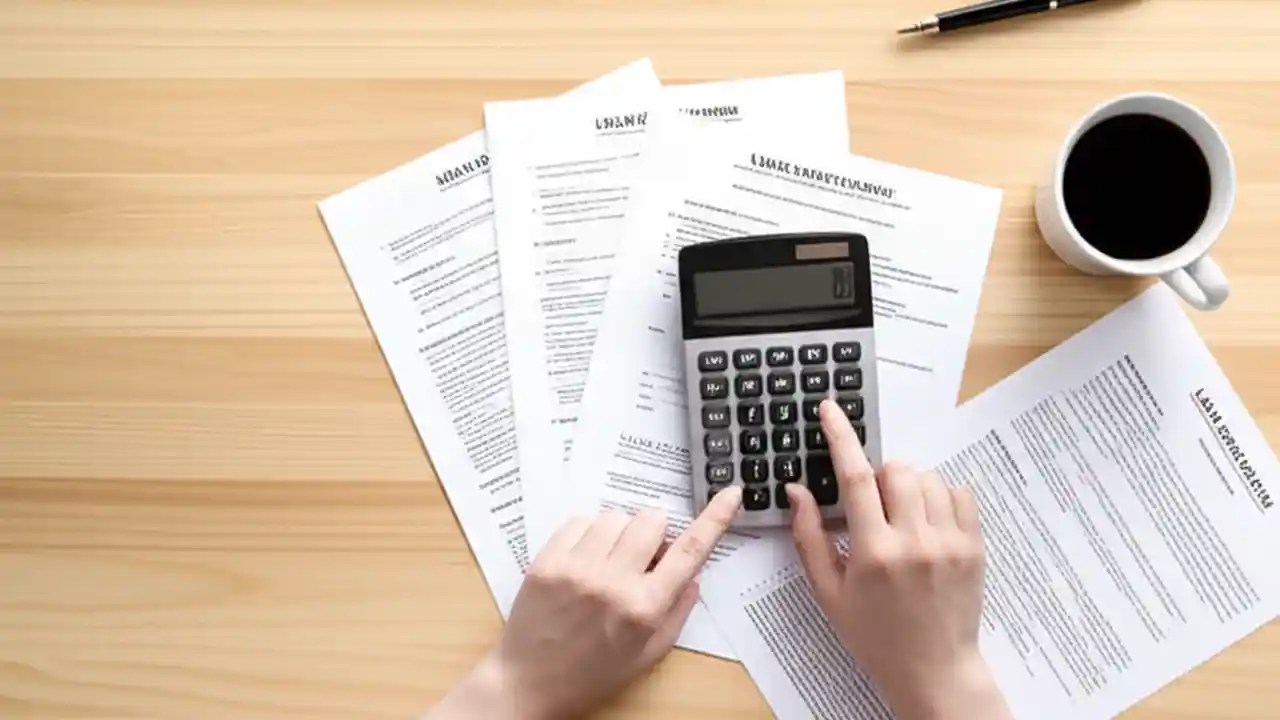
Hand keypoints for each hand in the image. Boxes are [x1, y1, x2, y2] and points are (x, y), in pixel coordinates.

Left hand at [428, 487, 742, 719]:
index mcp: (645, 609)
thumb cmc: (593, 674)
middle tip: (643, 556)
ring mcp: (577, 569)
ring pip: (615, 517)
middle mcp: (613, 583)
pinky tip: (585, 559)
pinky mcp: (547, 561)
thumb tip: (695, 572)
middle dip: (654, 531)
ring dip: (620, 533)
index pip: (689, 551)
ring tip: (609, 561)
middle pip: (651, 520)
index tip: (731, 492)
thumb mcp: (648, 655)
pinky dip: (589, 534)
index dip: (714, 518)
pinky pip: (580, 521)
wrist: (528, 683)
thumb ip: (677, 612)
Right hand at [785, 400, 1011, 719]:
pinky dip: (941, 496)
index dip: (841, 437)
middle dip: (880, 474)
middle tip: (874, 505)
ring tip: (902, 518)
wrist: (934, 670)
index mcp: (872, 553)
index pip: (855, 478)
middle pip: (896, 470)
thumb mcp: (829, 593)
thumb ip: (809, 538)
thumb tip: (797, 489)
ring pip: (929, 478)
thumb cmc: (875, 636)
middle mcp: (913, 542)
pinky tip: (928, 522)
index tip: (831, 409)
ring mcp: (949, 543)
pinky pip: (960, 493)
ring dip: (910, 485)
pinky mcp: (974, 547)